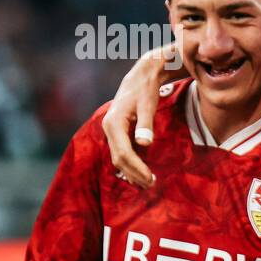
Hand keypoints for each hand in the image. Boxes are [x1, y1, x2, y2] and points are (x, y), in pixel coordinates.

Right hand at [101, 42, 178, 187]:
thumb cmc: (146, 89)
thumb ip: (146, 124)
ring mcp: (112, 130)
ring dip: (131, 171)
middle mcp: (109, 128)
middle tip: (151, 185)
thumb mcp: (148, 104)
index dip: (137, 168)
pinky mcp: (118, 131)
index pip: (124, 153)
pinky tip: (141, 172)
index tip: (150, 179)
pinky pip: (122, 152)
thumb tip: (144, 144)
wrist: (142, 76)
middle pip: (119, 159)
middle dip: (134, 173)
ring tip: (148, 183)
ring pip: (119, 157)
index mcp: (114, 123)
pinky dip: (130, 164)